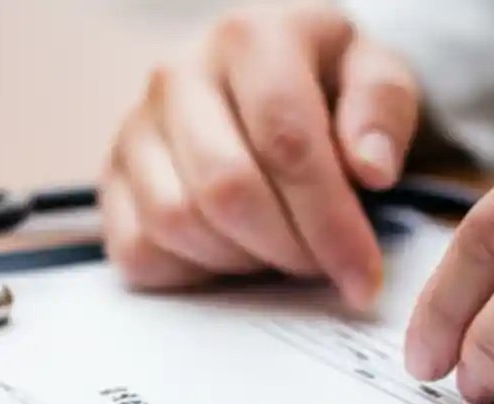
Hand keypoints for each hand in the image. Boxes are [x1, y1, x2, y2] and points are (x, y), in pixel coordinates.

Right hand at [98, 4, 421, 308]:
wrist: (260, 80)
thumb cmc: (322, 83)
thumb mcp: (373, 76)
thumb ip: (383, 111)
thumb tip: (370, 170)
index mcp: (249, 37)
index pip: (287, 143)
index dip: (330, 222)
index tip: (363, 277)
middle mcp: (178, 74)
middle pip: (226, 189)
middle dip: (287, 248)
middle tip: (323, 267)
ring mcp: (134, 128)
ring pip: (177, 223)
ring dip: (239, 261)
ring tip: (279, 251)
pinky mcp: (110, 177)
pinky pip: (137, 249)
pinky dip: (190, 272)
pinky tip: (232, 254)